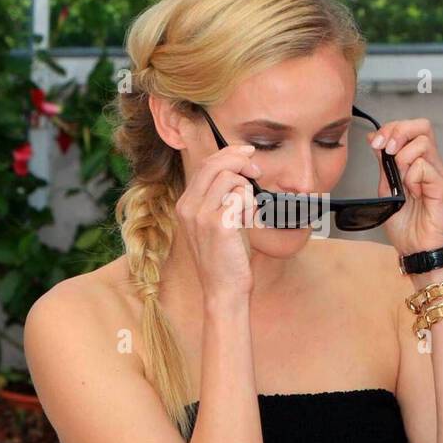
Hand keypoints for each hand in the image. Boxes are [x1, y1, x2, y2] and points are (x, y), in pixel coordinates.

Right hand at [174, 144, 263, 297]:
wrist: (223, 290)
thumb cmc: (225, 257)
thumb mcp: (217, 221)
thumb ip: (222, 196)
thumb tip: (240, 168)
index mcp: (185, 204)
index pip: (206, 165)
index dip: (229, 154)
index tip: (247, 153)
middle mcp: (188, 207)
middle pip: (216, 164)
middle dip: (241, 161)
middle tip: (257, 171)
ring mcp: (200, 215)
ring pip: (231, 179)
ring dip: (247, 192)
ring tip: (246, 213)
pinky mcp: (217, 224)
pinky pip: (240, 197)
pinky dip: (250, 206)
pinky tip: (247, 222)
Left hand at [367, 118, 442, 256]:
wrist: (416, 250)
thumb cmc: (406, 226)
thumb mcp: (386, 189)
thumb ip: (383, 164)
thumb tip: (374, 139)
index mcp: (417, 161)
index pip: (410, 127)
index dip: (391, 128)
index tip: (375, 143)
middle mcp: (430, 163)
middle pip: (422, 126)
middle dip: (398, 132)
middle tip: (386, 150)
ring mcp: (438, 174)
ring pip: (423, 142)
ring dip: (403, 156)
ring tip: (400, 179)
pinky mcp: (442, 187)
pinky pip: (425, 166)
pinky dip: (412, 175)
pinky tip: (412, 192)